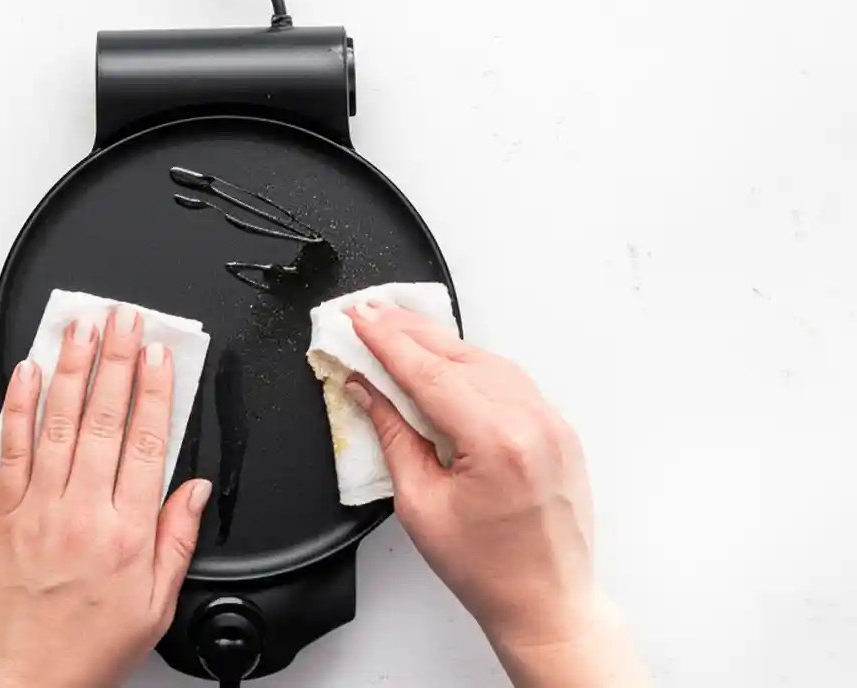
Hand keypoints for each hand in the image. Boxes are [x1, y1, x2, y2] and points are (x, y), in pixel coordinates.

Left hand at [0, 308, 212, 687]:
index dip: (154, 390)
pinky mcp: (5, 514)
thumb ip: (178, 540)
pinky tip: (27, 372)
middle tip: (122, 319)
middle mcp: (84, 512)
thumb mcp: (156, 604)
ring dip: (71, 369)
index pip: (147, 442)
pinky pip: (12, 450)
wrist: (24, 677)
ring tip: (80, 328)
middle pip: (104, 419)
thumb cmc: (89, 647)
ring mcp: (40, 508)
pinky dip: (19, 407)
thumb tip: (194, 489)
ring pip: (58, 423)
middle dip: (115, 360)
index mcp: (128, 533)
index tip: (158, 352)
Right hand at [345, 302, 647, 686]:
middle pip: (459, 356)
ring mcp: (552, 423)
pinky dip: (473, 365)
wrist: (547, 603)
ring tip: (398, 331)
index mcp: (496, 441)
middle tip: (369, 313)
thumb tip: (368, 390)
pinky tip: (446, 360)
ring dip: (440, 344)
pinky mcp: (559, 430)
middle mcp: (532, 422)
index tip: (358, 319)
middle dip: (409, 332)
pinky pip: (511, 380)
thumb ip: (393, 436)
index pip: (429, 373)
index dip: (387, 342)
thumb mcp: (420, 504)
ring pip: (487, 361)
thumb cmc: (486, 569)